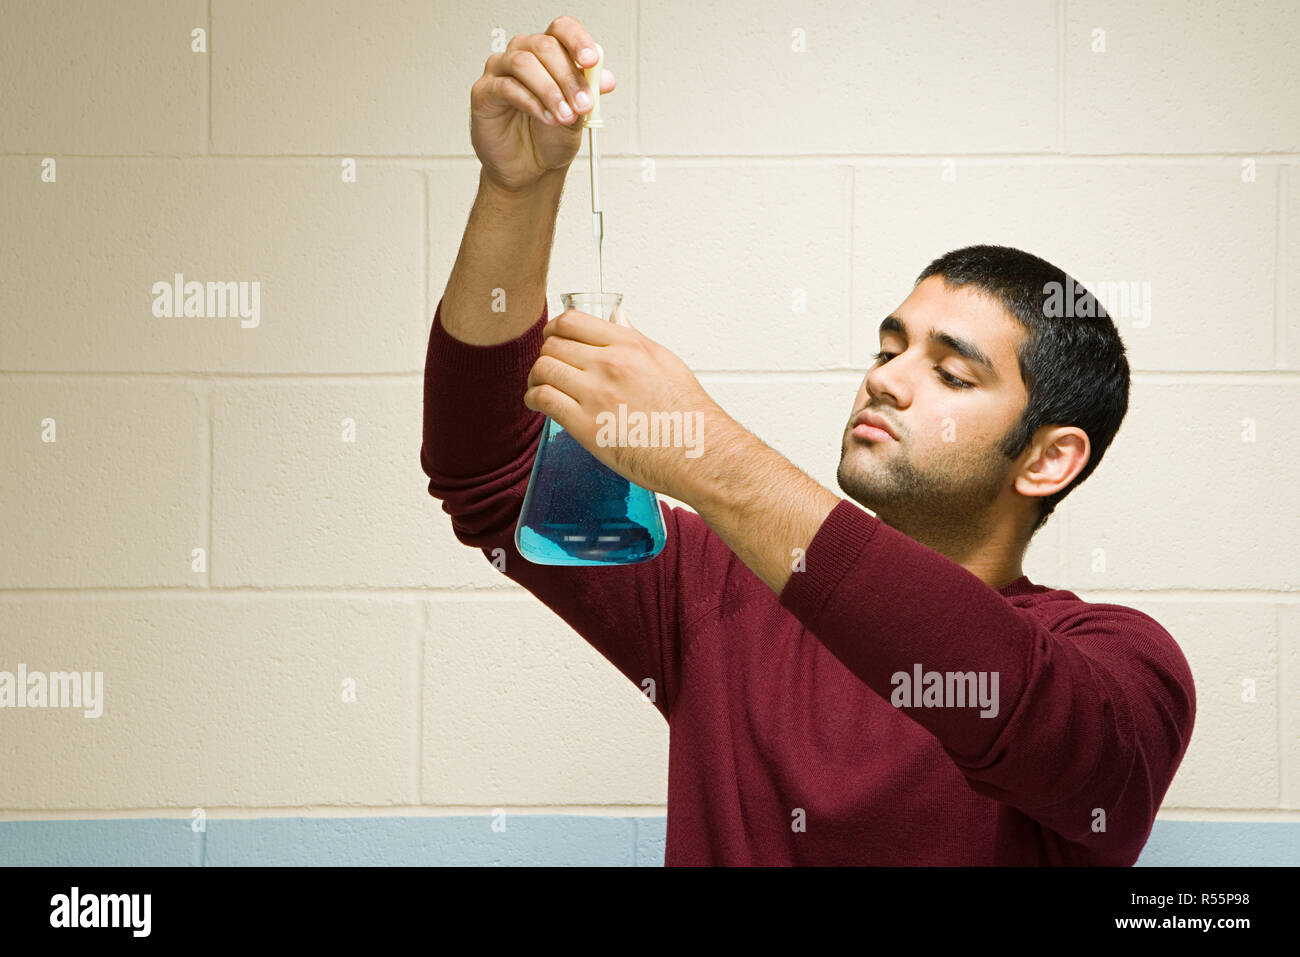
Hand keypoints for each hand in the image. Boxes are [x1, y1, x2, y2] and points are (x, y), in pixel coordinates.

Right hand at [469, 16, 616, 192]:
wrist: (531, 169)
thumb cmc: (550, 139)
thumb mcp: (579, 117)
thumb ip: (589, 94)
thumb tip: (604, 79)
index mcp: (549, 55)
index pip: (561, 30)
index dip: (577, 40)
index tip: (590, 61)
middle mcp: (523, 56)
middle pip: (544, 46)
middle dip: (568, 76)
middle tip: (582, 104)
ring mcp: (501, 71)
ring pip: (524, 63)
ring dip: (550, 90)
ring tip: (564, 115)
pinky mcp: (485, 92)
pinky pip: (507, 87)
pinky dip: (532, 102)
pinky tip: (546, 117)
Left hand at [523, 309, 725, 502]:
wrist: (696, 450)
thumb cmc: (686, 413)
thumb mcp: (664, 361)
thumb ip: (634, 338)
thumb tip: (617, 320)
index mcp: (628, 346)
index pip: (572, 321)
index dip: (554, 330)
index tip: (553, 339)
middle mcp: (609, 365)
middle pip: (553, 344)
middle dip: (546, 355)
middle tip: (550, 368)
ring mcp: (596, 394)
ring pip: (543, 369)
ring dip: (536, 377)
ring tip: (541, 387)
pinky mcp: (586, 425)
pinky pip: (544, 399)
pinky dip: (533, 399)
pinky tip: (538, 404)